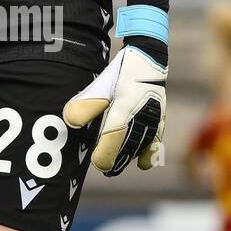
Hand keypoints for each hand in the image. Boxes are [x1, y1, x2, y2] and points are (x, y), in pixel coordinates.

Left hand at [62, 45, 165, 175]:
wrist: (148, 59)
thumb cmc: (121, 73)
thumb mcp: (100, 86)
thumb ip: (86, 105)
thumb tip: (70, 121)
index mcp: (124, 108)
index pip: (113, 139)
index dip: (104, 155)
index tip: (96, 164)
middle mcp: (140, 117)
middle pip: (127, 148)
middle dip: (115, 161)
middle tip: (104, 171)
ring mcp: (152, 120)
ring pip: (140, 147)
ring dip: (128, 158)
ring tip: (116, 168)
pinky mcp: (160, 119)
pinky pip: (156, 142)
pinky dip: (148, 154)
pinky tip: (142, 163)